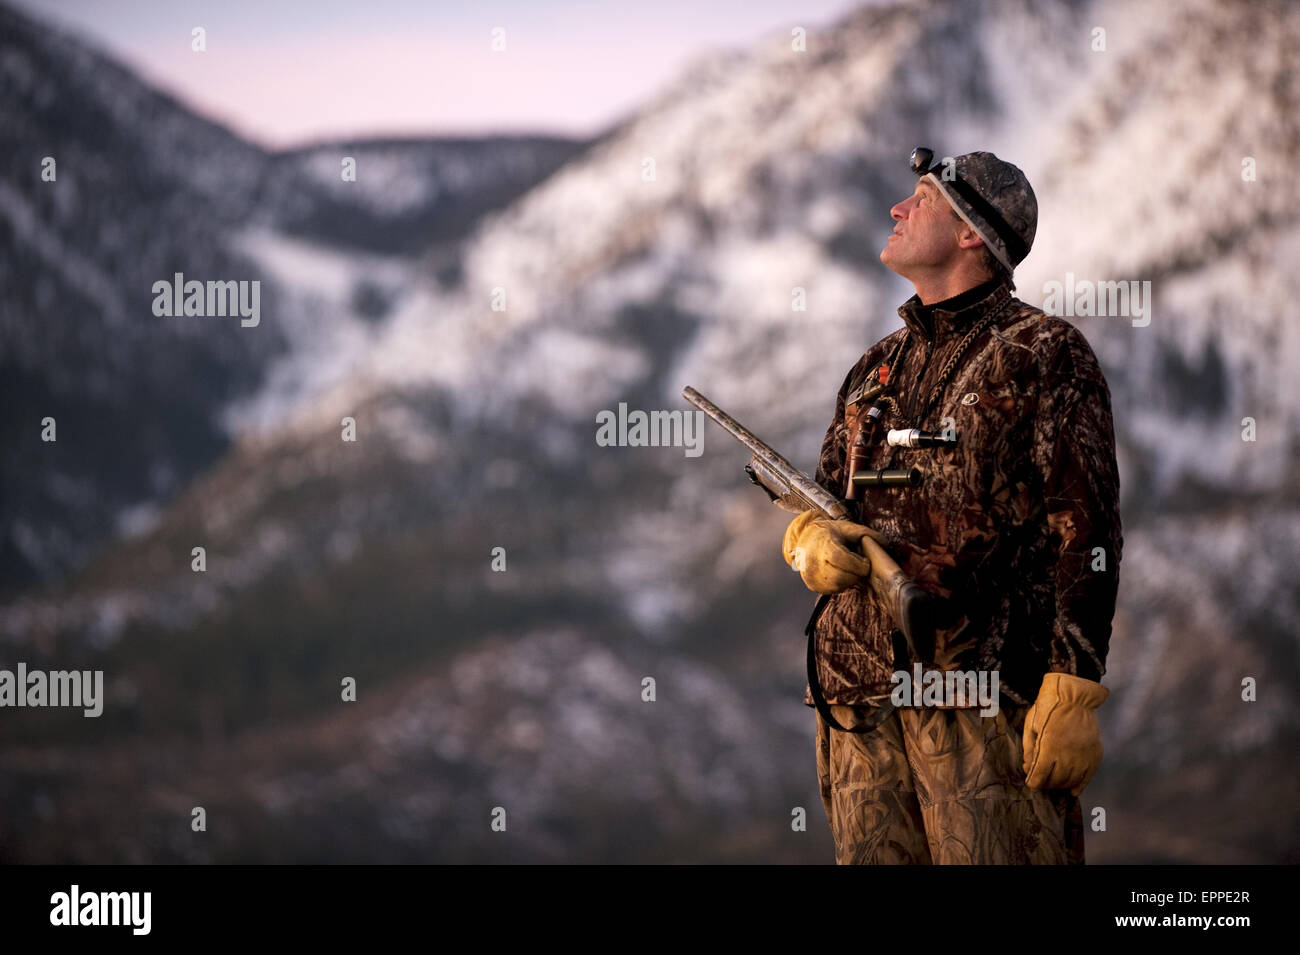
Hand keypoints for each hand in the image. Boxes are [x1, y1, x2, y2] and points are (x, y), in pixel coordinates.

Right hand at [781, 510, 883, 594]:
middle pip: (843, 576)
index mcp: (823, 546)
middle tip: (858, 565)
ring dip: (849, 579)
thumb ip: (866, 534)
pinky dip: (840, 583)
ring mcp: (812, 576)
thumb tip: (885, 543)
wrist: (805, 540)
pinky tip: (839, 572)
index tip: (865, 562)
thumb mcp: (847, 528)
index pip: (843, 560)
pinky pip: (833, 590)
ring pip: (839, 585)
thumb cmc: (829, 533)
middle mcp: (814, 562)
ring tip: (847, 567)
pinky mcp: (813, 585)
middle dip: (856, 573)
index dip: (859, 564)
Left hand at [1022, 672, 1108, 794]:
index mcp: (1049, 746)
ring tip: (1054, 782)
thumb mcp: (1031, 724)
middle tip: (1041, 780)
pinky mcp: (1094, 753)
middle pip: (1056, 780)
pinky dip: (1080, 785)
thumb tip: (1028, 767)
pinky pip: (1088, 776)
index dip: (1034, 782)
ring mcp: (1083, 755)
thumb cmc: (1048, 707)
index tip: (1031, 782)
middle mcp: (1067, 754)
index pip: (1040, 775)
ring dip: (1061, 785)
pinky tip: (1073, 790)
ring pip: (1071, 780)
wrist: (1074, 695)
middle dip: (1046, 783)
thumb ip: (1029, 748)